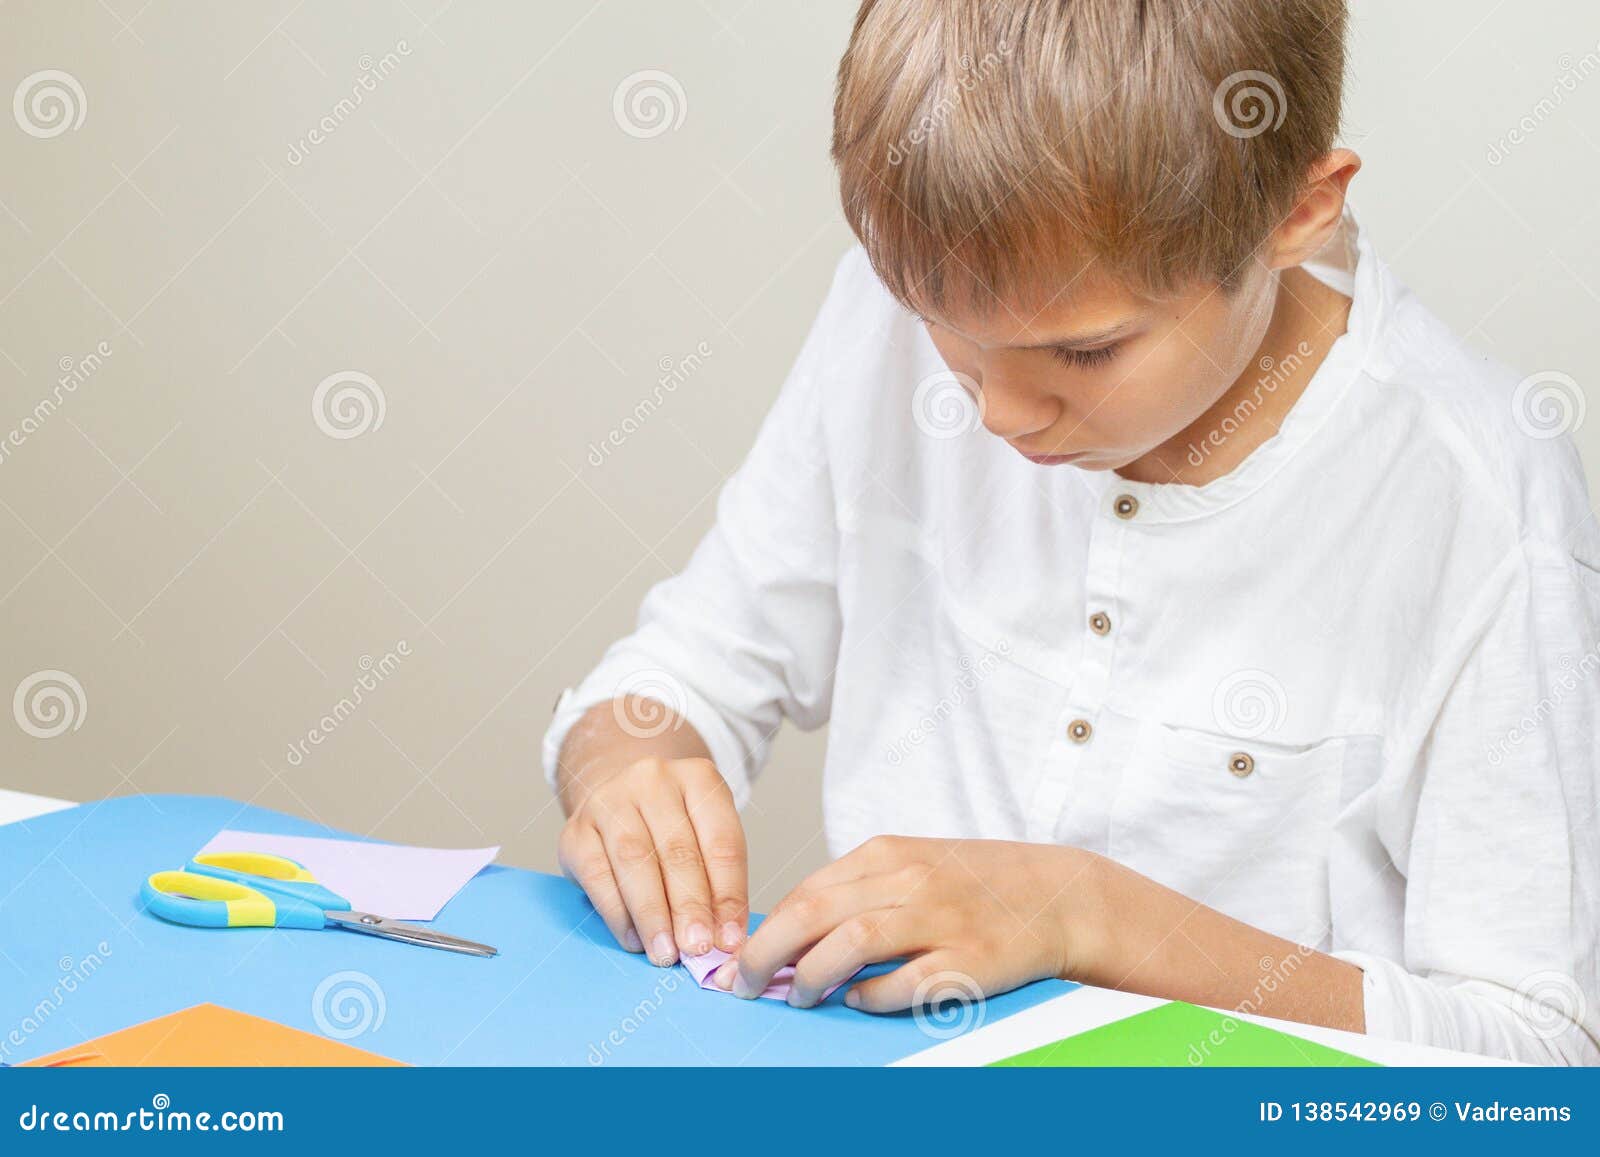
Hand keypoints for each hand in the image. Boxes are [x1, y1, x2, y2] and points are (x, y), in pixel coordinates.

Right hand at [557, 756, 747, 966]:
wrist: (619, 803)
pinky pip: (597, 875)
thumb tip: (724, 940)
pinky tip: (634, 939)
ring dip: (653, 915)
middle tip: (696, 950)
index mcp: (699, 778)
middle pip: (677, 850)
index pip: (721, 841)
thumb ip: (717, 884)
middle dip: (690, 907)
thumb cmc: (672, 829)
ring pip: (635, 861)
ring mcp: (609, 800)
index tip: (730, 940)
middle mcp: (653, 780)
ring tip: (665, 953)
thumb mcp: (705, 839)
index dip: (728, 895)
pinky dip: (617, 913)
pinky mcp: (576, 830)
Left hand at [714, 835, 1103, 1009]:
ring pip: (850, 944)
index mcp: (888, 854)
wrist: (1058, 895)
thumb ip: (857, 891)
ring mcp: (939, 920)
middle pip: (814, 913)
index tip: (741, 958)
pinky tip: (856, 1000)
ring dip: (810, 976)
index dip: (766, 928)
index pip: (806, 891)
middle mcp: (909, 881)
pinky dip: (870, 995)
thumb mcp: (913, 866)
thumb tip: (791, 930)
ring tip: (797, 997)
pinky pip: (903, 983)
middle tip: (745, 984)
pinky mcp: (967, 961)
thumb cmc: (975, 884)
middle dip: (768, 953)